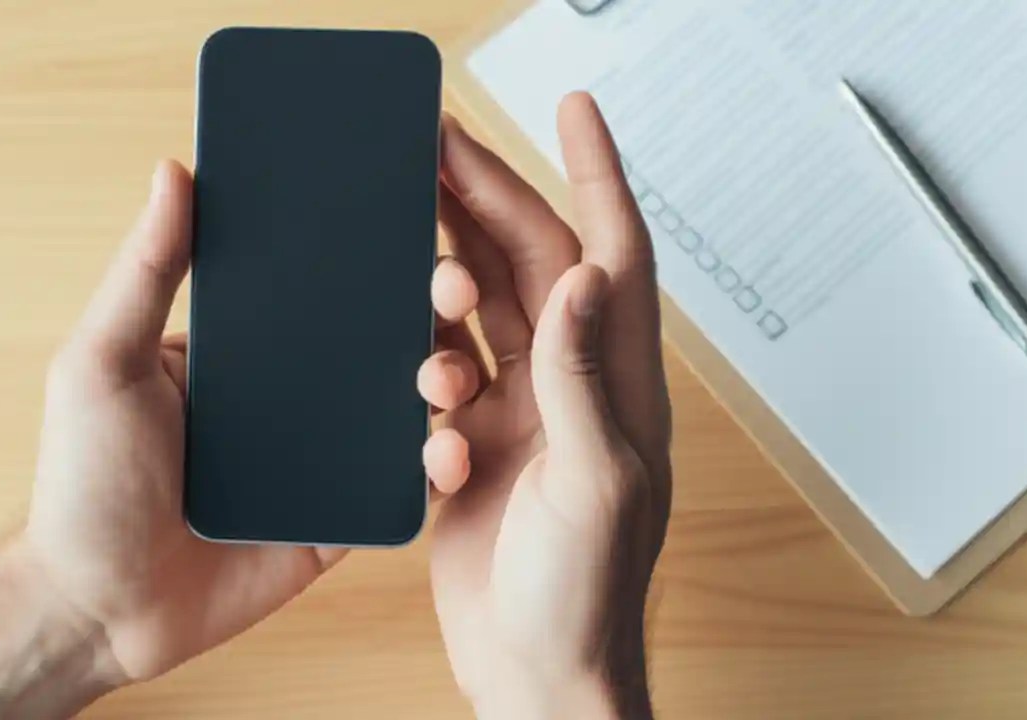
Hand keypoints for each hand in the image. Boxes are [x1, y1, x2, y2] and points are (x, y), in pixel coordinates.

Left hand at [24, 161, 466, 683]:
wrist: (97, 609)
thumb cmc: (84, 482)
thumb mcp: (103, 362)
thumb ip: (144, 272)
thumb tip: (174, 171)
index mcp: (245, 350)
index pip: (320, 287)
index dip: (368, 254)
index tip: (414, 216)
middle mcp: (292, 397)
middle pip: (377, 341)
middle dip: (427, 311)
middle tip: (451, 291)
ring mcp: (320, 459)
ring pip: (403, 410)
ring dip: (442, 382)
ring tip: (443, 377)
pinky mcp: (340, 520)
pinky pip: (400, 489)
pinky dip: (433, 469)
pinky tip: (444, 453)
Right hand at [419, 94, 670, 718]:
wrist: (535, 672)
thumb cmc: (583, 594)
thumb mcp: (592, 479)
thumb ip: (581, 375)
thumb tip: (587, 273)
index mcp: (617, 383)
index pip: (613, 252)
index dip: (596, 172)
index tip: (574, 108)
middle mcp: (573, 386)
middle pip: (531, 262)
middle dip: (488, 196)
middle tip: (437, 141)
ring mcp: (522, 415)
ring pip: (481, 311)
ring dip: (446, 272)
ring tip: (409, 239)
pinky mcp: (475, 447)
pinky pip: (442, 375)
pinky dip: (421, 365)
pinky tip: (415, 380)